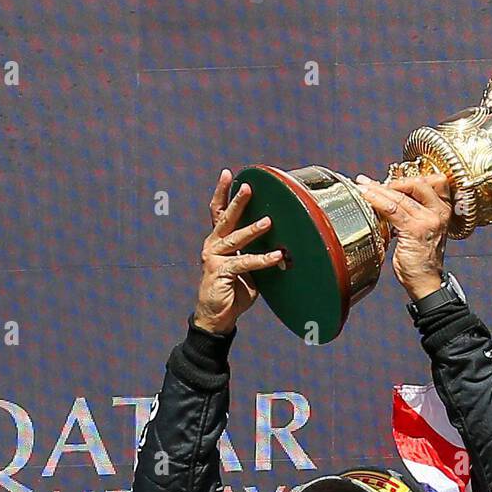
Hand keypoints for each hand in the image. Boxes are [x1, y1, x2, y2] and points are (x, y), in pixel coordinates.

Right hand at [193, 169, 284, 334]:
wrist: (217, 317)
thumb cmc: (232, 292)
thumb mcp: (245, 269)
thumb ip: (254, 256)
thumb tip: (278, 248)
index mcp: (217, 241)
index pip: (218, 212)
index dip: (222, 193)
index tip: (227, 174)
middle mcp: (212, 246)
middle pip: (225, 218)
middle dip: (237, 201)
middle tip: (247, 186)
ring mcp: (214, 258)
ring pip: (235, 239)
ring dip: (253, 229)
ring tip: (268, 221)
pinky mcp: (220, 272)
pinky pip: (244, 262)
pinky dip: (262, 259)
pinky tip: (276, 256)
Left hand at [355, 171, 450, 301]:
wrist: (426, 283)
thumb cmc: (421, 260)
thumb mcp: (420, 230)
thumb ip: (411, 212)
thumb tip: (389, 197)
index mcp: (443, 210)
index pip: (430, 181)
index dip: (408, 178)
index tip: (388, 181)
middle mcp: (438, 212)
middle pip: (416, 183)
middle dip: (392, 181)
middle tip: (372, 184)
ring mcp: (428, 220)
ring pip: (400, 196)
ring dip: (378, 190)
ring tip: (363, 187)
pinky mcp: (414, 230)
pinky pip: (392, 209)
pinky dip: (377, 201)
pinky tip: (367, 198)